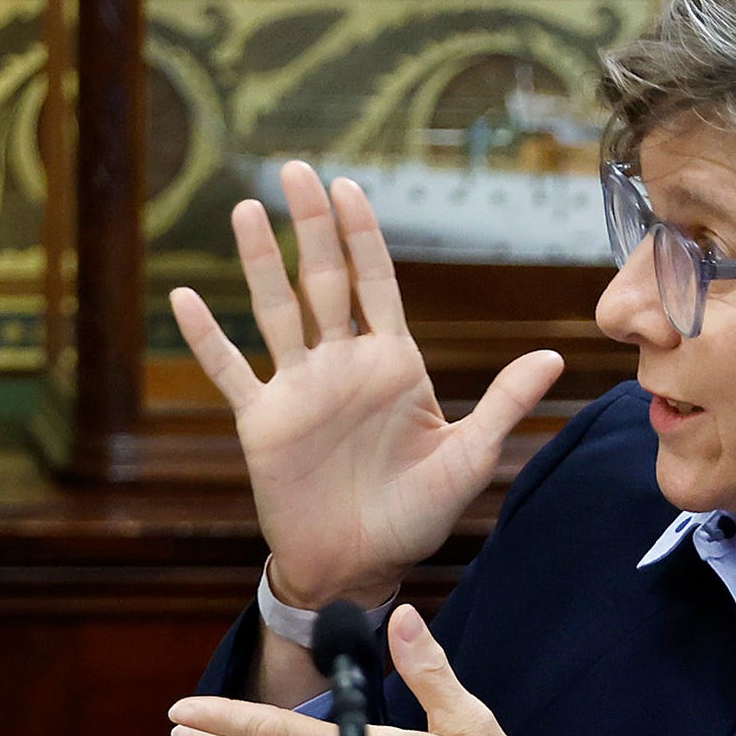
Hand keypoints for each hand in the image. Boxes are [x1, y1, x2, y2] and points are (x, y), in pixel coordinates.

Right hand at [169, 161, 564, 608]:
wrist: (360, 566)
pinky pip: (230, 371)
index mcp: (392, 363)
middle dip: (310, 224)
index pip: (376, 282)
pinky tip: (183, 298)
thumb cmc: (417, 516)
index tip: (349, 187)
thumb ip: (502, 404)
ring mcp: (299, 389)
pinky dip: (207, 337)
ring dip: (257, 261)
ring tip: (243, 209)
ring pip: (274, 311)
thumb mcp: (469, 459)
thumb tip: (552, 356)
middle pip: (322, 280)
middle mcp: (341, 365)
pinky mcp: (263, 422)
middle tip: (295, 169)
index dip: (362, 235)